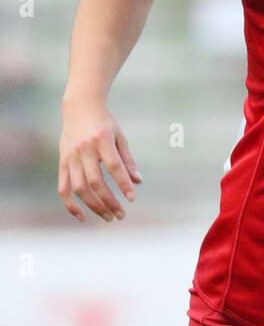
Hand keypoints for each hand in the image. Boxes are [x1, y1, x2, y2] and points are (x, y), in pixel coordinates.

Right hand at [58, 98, 140, 222]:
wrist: (80, 108)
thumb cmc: (105, 123)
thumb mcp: (120, 136)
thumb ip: (128, 160)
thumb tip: (138, 182)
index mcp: (102, 140)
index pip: (114, 166)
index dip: (123, 184)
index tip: (132, 199)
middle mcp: (85, 149)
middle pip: (96, 182)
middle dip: (109, 201)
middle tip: (121, 215)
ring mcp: (71, 157)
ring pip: (79, 188)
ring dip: (94, 206)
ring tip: (108, 217)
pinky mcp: (62, 163)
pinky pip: (63, 189)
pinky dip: (71, 205)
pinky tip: (83, 217)